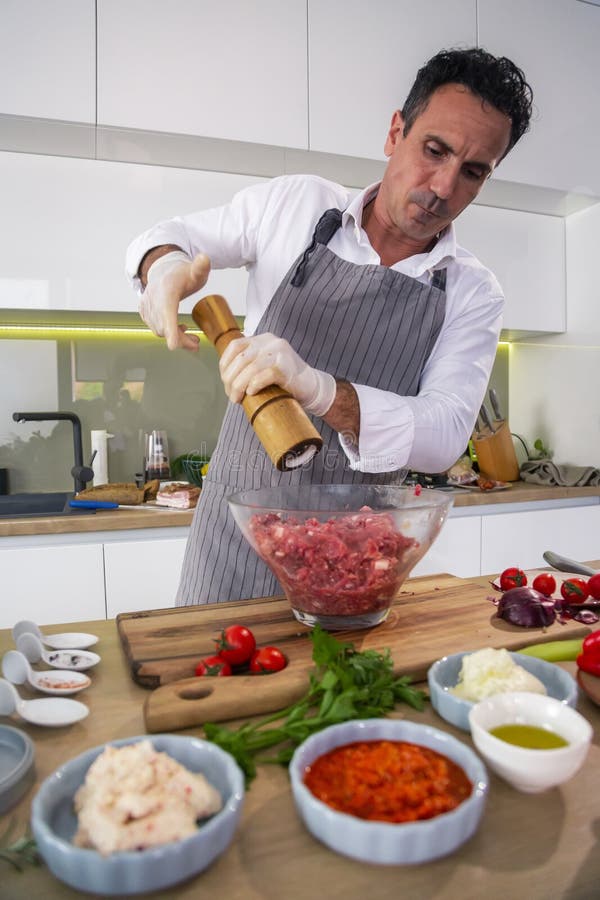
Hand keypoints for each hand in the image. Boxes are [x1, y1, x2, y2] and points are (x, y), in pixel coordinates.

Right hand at [139, 251, 210, 350]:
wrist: (162, 271)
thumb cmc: (180, 274)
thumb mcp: (195, 271)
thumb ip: (201, 267)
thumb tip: (205, 258)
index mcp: (166, 292)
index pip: (167, 313)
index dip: (171, 330)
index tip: (173, 345)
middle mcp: (153, 300)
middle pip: (165, 328)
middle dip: (181, 339)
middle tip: (196, 342)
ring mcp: (146, 307)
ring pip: (160, 331)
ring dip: (176, 337)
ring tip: (191, 337)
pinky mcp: (144, 313)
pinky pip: (156, 329)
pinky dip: (168, 332)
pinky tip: (178, 328)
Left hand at [220, 332, 335, 415]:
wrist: (312, 386)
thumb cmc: (284, 379)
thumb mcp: (264, 364)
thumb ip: (249, 364)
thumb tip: (226, 377)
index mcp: (263, 339)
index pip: (235, 346)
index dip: (225, 364)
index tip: (225, 381)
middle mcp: (271, 342)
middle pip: (241, 359)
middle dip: (231, 380)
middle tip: (232, 396)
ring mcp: (280, 353)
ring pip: (251, 368)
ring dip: (239, 386)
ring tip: (237, 398)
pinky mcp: (287, 368)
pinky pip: (265, 375)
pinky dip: (254, 385)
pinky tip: (252, 393)